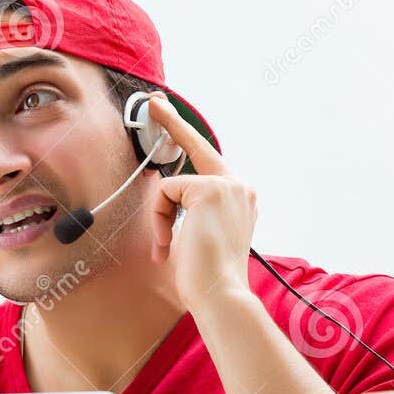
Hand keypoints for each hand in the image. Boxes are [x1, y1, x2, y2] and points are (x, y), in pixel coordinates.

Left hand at [145, 92, 258, 310]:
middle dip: (171, 121)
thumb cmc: (208, 277)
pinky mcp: (209, 188)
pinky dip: (159, 221)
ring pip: (173, 186)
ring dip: (161, 218)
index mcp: (240, 199)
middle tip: (153, 100)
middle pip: (197, 146)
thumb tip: (171, 192)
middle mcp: (240, 187)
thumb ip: (194, 211)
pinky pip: (166, 194)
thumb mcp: (202, 237)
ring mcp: (228, 185)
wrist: (220, 294)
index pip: (210, 161)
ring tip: (168, 247)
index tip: (171, 114)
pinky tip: (170, 244)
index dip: (188, 138)